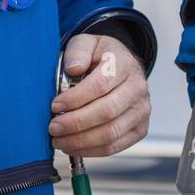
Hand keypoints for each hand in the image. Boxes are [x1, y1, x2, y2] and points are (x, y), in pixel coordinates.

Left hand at [49, 34, 149, 157]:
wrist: (122, 66)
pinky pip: (114, 146)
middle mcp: (137, 88)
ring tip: (59, 140)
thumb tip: (73, 69)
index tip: (55, 106)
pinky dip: (91, 151)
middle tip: (53, 127)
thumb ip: (78, 52)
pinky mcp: (139, 129)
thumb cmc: (101, 57)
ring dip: (80, 141)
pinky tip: (73, 147)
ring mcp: (141, 110)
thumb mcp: (87, 43)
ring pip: (110, 133)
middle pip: (106, 112)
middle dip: (75, 123)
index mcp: (124, 65)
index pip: (100, 85)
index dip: (75, 99)